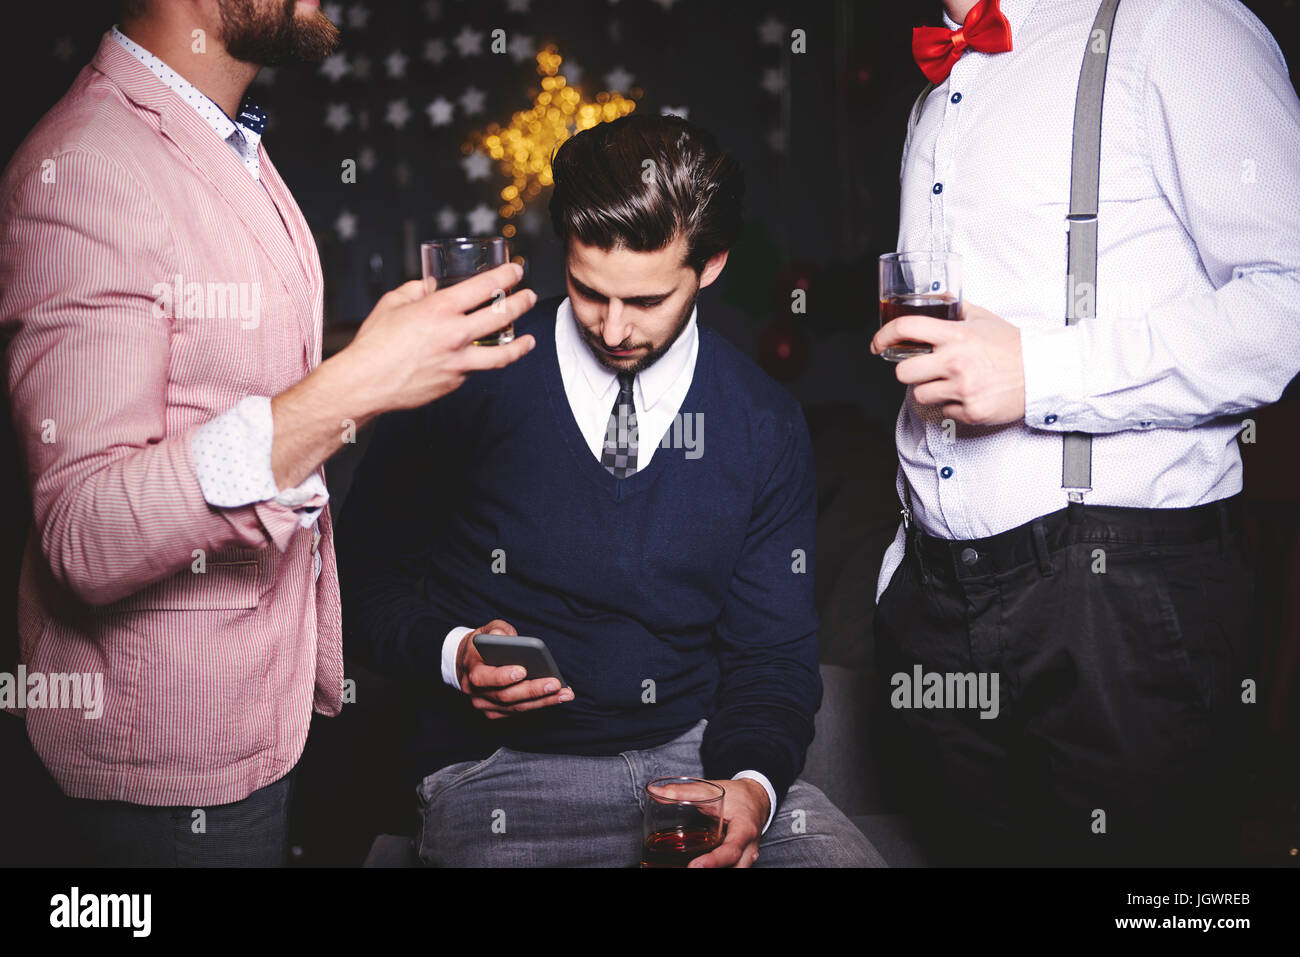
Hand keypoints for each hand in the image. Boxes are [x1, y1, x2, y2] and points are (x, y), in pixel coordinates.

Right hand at [342, 263, 537, 415]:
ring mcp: (458, 362)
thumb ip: (416, 290)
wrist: (365, 383)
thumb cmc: (374, 343)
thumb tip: (431, 286)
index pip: (484, 286)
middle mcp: (454, 334)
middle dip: (522, 303)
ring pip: (502, 354)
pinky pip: (473, 369)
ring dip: (520, 345)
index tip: (516, 271)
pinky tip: (480, 357)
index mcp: (439, 309)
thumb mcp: (393, 303)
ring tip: (529, 340)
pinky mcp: (455, 382)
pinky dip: (479, 361)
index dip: (506, 275)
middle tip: (529, 297)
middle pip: (502, 315)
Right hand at [457, 620, 573, 719]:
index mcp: (471, 669)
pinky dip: (539, 704)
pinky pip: (519, 711)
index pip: (483, 677)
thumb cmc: (483, 645)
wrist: (468, 662)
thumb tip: (504, 637)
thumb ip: (496, 630)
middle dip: (532, 690)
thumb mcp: (487, 630)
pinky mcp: (495, 712)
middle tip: (555, 684)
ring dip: (542, 701)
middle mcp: (474, 692)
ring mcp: (484, 704)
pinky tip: (557, 696)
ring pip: (515, 707)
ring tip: (565, 693)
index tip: (523, 670)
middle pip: (505, 696)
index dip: (503, 676)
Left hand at [687, 778, 770, 868]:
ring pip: (733, 871)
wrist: (756, 799)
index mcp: (745, 829)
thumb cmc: (737, 796)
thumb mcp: (711, 791)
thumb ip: (683, 793)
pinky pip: (730, 869)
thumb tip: (657, 792)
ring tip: (689, 866)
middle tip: (689, 868)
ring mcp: (747, 858)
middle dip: (711, 872)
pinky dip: (714, 868)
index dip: (713, 861)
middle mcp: (749, 848)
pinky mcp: (740, 862)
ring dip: (712, 871)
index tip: (694, 866)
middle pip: (734, 868)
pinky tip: (698, 866)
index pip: (731, 850)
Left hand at [871, 301, 1025, 425]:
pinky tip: (968, 394)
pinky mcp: (970, 411)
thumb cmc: (1015, 347)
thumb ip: (959, 309)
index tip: (877, 344)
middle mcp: (956, 363)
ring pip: (920, 395)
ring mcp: (962, 389)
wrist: (1044, 374)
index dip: (883, 336)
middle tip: (922, 369)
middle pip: (903, 373)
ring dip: (930, 390)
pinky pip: (944, 411)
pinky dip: (952, 405)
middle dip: (909, 371)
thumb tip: (940, 298)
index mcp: (957, 336)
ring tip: (951, 382)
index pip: (907, 330)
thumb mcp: (985, 319)